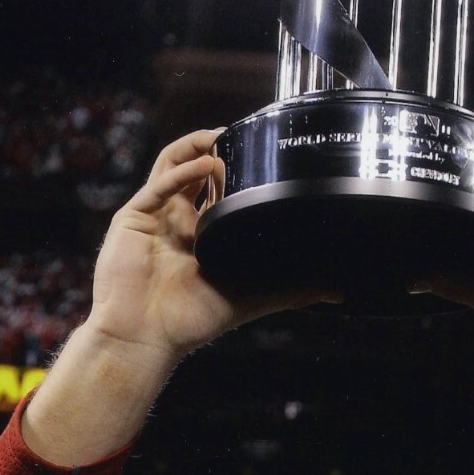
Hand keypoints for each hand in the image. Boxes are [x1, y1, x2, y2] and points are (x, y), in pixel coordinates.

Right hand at [88, 128, 326, 363]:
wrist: (145, 338)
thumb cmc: (192, 321)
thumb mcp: (253, 298)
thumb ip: (293, 290)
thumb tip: (339, 291)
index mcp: (203, 234)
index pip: (221, 189)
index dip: (240, 169)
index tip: (267, 153)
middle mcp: (178, 220)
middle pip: (197, 169)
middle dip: (220, 150)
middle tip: (247, 136)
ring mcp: (155, 216)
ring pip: (175, 165)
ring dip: (198, 146)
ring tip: (224, 136)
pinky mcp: (134, 217)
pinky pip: (159, 183)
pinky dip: (183, 170)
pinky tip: (208, 165)